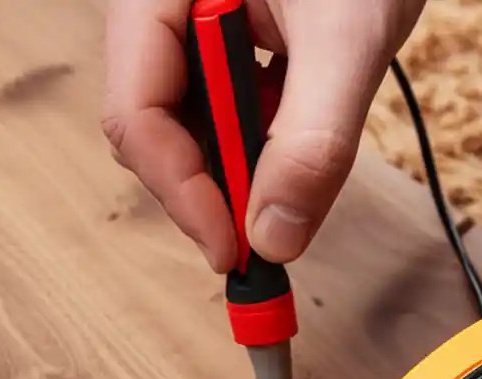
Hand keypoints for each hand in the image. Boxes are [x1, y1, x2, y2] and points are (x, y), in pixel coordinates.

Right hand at [103, 0, 424, 271]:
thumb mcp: (346, 36)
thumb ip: (313, 139)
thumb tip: (275, 238)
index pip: (135, 111)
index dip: (181, 192)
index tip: (233, 251)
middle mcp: (161, 8)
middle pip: (155, 124)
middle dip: (209, 186)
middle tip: (264, 240)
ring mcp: (192, 19)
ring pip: (191, 120)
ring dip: (237, 166)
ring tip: (289, 187)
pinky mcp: (229, 32)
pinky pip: (226, 100)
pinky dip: (260, 137)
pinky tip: (295, 145)